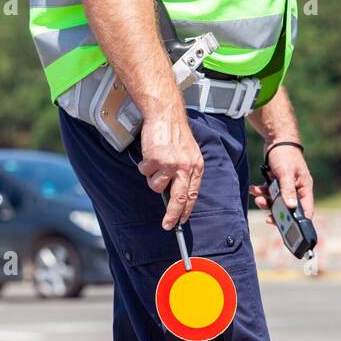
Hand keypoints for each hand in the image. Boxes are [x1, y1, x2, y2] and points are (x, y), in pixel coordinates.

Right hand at [137, 107, 203, 228]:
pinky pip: (145, 172)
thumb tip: (176, 195)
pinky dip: (144, 165)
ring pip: (156, 186)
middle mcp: (185, 167)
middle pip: (179, 199)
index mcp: (196, 167)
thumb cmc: (175, 133)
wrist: (166, 115)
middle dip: (172, 215)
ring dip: (152, 178)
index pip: (192, 195)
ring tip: (155, 164)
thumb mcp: (189, 153)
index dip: (186, 210)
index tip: (181, 221)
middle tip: (167, 225)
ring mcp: (170, 164)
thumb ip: (186, 172)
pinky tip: (149, 154)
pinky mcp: (156, 160)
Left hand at [250, 144, 313, 223]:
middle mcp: (297, 190)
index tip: (290, 230)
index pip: (306, 211)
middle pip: (288, 209)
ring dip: (266, 201)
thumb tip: (291, 207)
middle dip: (276, 213)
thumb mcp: (285, 172)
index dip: (299, 222)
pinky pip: (269, 193)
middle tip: (267, 217)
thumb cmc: (285, 154)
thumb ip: (287, 190)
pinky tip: (253, 188)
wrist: (276, 139)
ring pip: (276, 202)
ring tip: (258, 197)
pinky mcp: (277, 183)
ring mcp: (286, 187)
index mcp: (304, 188)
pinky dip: (261, 192)